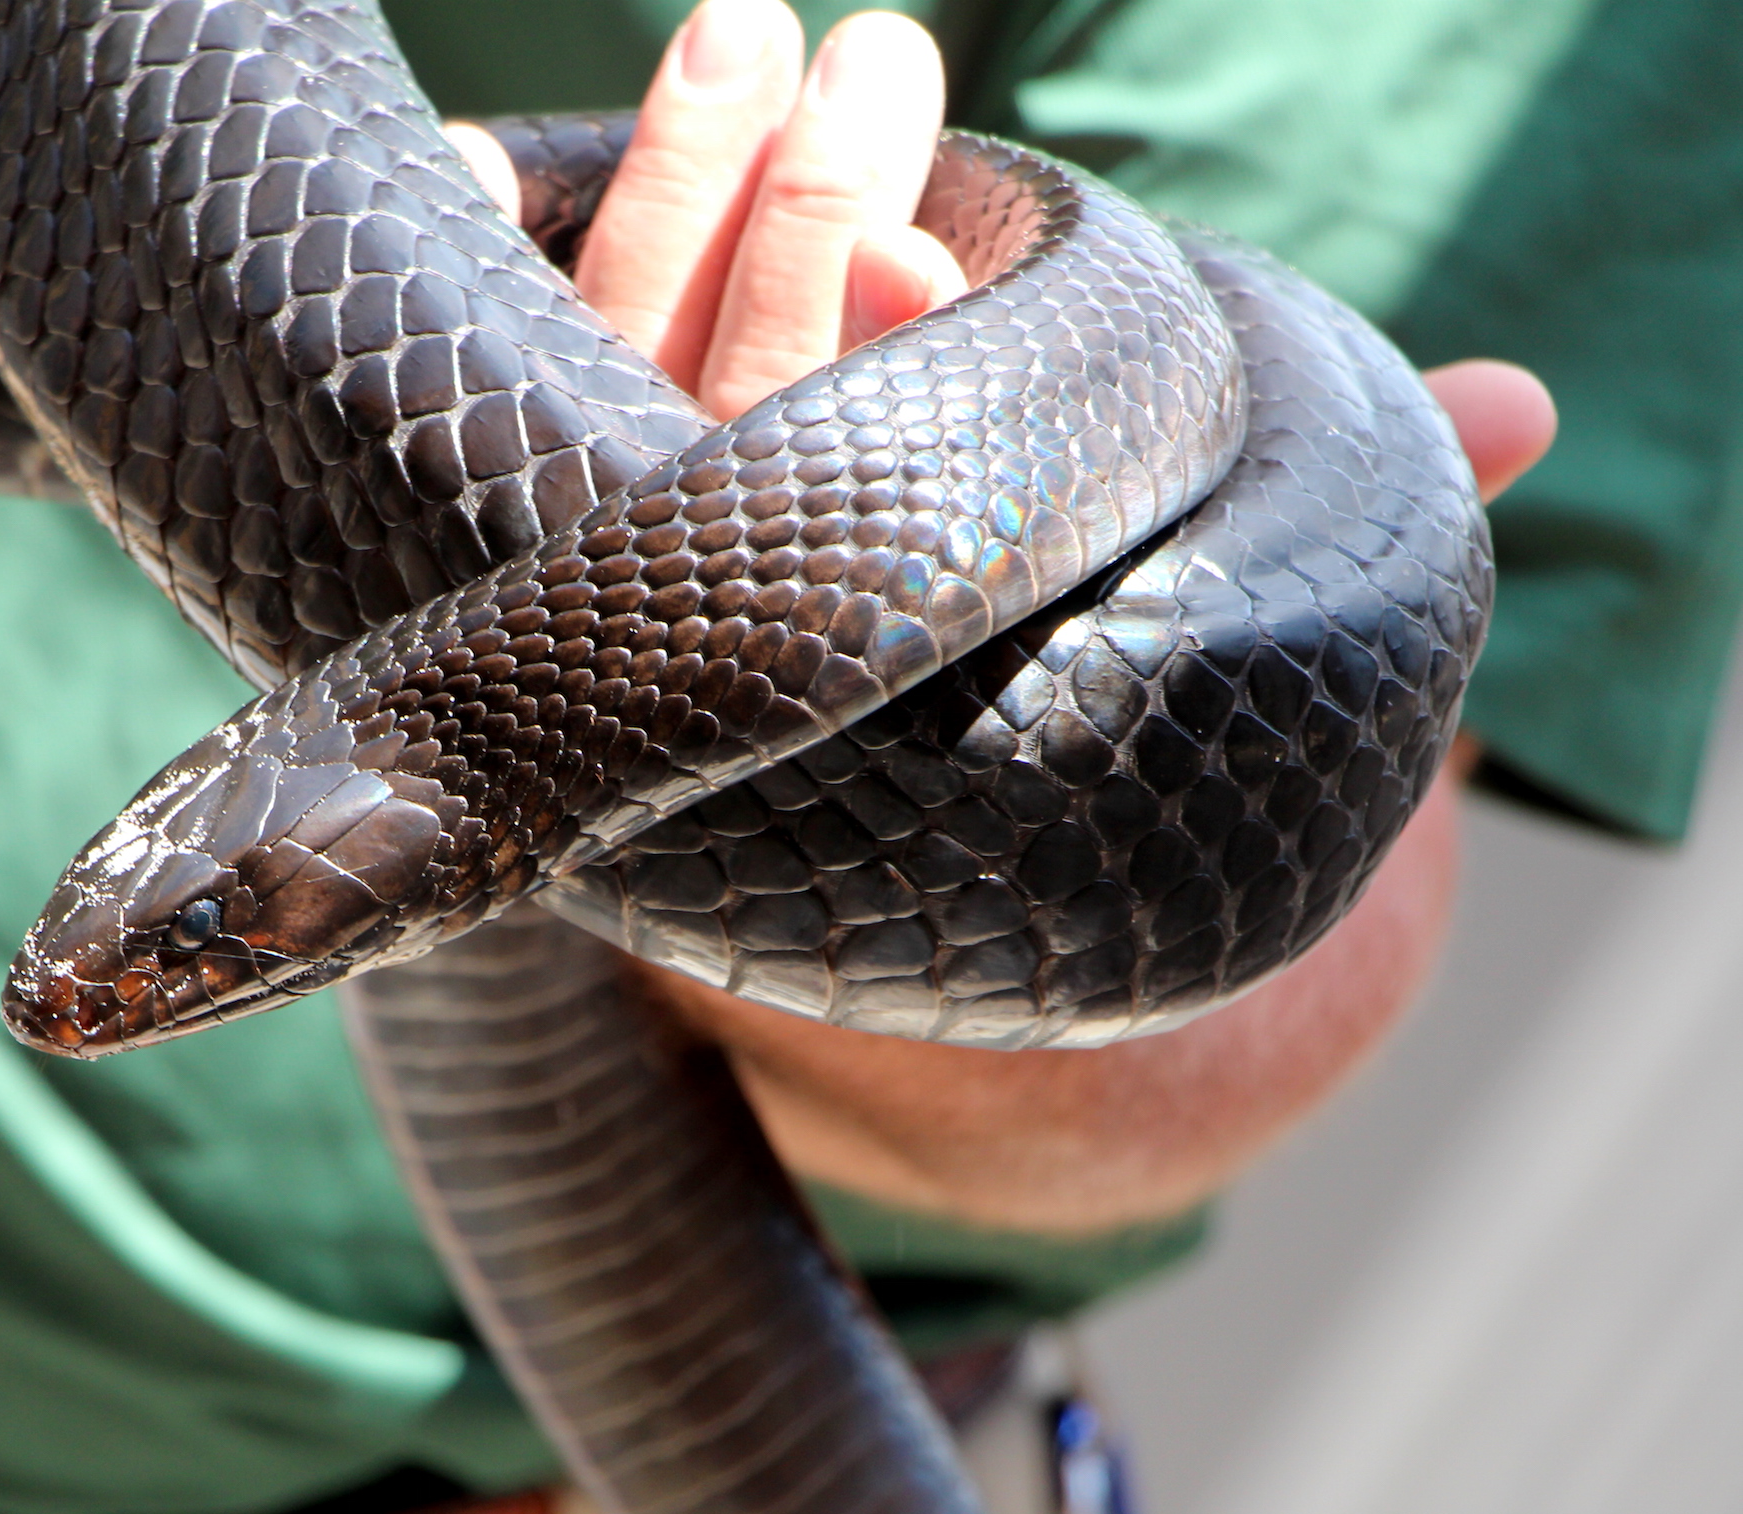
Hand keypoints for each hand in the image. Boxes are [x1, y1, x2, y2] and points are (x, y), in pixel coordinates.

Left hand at [458, 0, 1558, 1234]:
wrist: (911, 940)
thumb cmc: (1070, 752)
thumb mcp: (1194, 651)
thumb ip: (1326, 534)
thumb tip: (1513, 411)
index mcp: (891, 705)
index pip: (874, 517)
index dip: (896, 364)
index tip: (926, 240)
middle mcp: (739, 680)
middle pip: (737, 426)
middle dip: (802, 227)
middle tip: (871, 56)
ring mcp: (643, 622)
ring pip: (620, 405)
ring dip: (672, 212)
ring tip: (741, 41)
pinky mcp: (569, 578)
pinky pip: (517, 431)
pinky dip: (502, 296)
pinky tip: (482, 172)